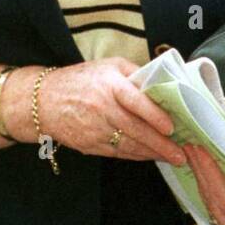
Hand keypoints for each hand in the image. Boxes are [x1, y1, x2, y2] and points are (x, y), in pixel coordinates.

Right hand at [25, 58, 185, 163]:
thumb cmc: (81, 79)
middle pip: (135, 129)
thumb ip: (136, 74)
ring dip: (152, 154)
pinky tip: (150, 156)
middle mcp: (102, 108)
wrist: (42, 101)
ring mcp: (94, 129)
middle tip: (181, 154)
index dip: (154, 115)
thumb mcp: (109, 66)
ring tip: (172, 158)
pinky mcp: (88, 145)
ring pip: (128, 145)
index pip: (135, 101)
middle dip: (160, 144)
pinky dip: (136, 156)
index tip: (172, 127)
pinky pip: (117, 153)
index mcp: (109, 85)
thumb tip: (163, 85)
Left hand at [185, 144, 224, 224]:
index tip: (198, 147)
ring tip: (195, 156)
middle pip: (212, 198)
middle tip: (190, 144)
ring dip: (203, 179)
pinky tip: (208, 176)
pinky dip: (212, 190)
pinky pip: (219, 211)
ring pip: (213, 205)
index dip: (208, 169)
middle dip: (199, 170)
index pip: (221, 193)